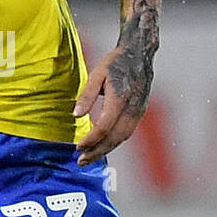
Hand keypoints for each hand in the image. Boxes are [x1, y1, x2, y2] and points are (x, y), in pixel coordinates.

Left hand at [73, 43, 153, 164]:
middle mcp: (132, 107)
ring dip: (105, 150)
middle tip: (81, 161)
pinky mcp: (139, 113)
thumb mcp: (96, 74)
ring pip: (122, 138)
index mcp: (120, 97)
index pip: (104, 126)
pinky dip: (113, 142)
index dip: (91, 139)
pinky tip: (102, 146)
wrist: (139, 55)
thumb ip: (86, 96)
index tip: (77, 146)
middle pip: (114, 137)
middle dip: (97, 151)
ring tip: (89, 158)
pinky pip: (127, 133)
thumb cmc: (115, 62)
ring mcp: (138, 111)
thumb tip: (76, 115)